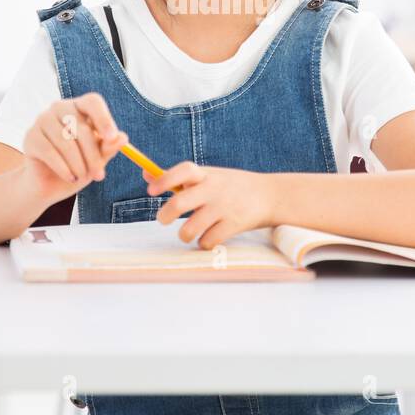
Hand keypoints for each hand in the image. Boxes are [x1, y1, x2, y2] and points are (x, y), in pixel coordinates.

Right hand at [22, 92, 126, 198]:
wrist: (49, 184)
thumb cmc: (77, 166)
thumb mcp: (97, 159)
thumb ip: (108, 148)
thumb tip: (123, 138)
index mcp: (80, 107)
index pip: (93, 102)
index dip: (104, 119)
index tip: (112, 138)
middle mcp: (60, 108)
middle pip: (81, 127)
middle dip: (93, 155)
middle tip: (100, 175)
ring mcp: (42, 120)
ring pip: (66, 141)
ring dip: (78, 164)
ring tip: (82, 177)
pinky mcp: (30, 136)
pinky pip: (50, 152)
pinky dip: (63, 168)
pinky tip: (70, 177)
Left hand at [144, 162, 277, 249]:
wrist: (268, 195)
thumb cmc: (230, 186)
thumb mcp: (207, 175)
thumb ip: (178, 178)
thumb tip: (146, 173)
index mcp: (206, 175)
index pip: (183, 171)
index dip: (164, 180)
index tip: (150, 191)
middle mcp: (214, 189)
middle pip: (180, 202)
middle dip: (165, 215)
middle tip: (163, 220)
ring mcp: (224, 208)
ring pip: (191, 228)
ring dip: (184, 235)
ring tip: (187, 233)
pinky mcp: (234, 225)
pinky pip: (208, 241)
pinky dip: (203, 243)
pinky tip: (207, 238)